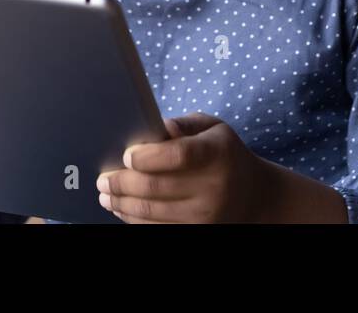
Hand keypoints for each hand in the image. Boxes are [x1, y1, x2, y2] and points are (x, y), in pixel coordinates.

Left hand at [95, 112, 277, 222]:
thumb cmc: (224, 154)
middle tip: (103, 178)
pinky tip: (122, 208)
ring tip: (105, 194)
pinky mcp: (198, 232)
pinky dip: (134, 219)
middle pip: (156, 187)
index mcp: (217, 153)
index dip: (147, 156)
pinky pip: (157, 228)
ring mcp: (205, 215)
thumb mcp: (213, 128)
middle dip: (122, 183)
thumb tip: (156, 127)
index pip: (178, 155)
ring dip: (121, 203)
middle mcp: (213, 187)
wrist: (254, 196)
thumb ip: (183, 124)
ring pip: (151, 212)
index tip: (126, 155)